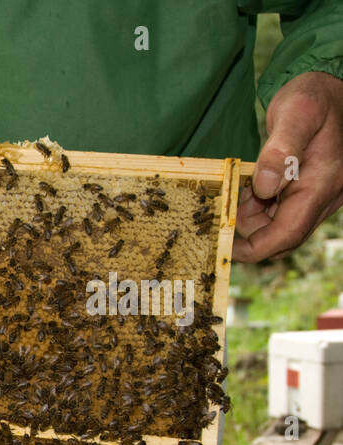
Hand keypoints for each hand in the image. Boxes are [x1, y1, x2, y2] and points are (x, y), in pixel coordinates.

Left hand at [234, 71, 342, 262]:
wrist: (330, 86)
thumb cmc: (313, 96)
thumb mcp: (296, 113)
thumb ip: (280, 150)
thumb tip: (264, 187)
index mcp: (323, 184)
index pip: (288, 234)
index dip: (255, 248)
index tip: (226, 247)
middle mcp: (327, 195)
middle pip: (284, 235)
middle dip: (251, 232)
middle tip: (223, 213)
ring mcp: (322, 194)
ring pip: (283, 225)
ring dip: (255, 218)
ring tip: (237, 193)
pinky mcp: (314, 189)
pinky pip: (286, 211)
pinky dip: (263, 208)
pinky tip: (249, 190)